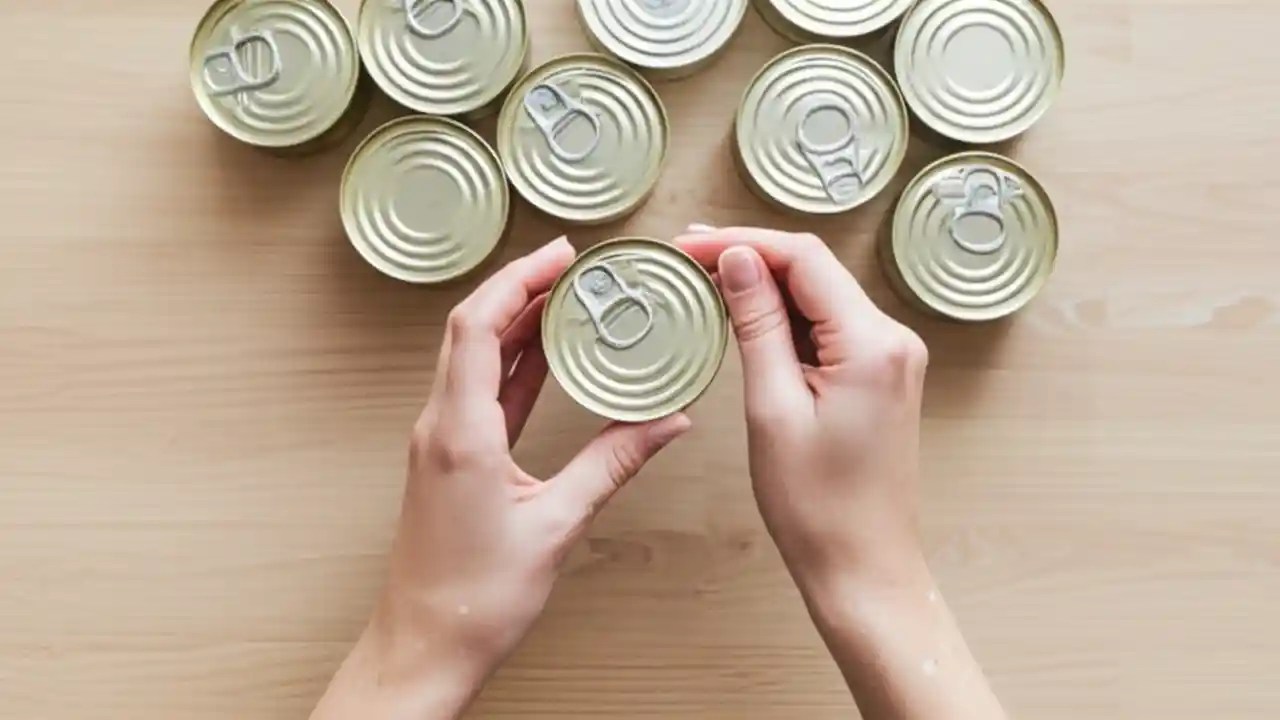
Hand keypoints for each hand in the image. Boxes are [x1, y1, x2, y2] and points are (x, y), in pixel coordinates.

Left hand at [312, 238, 691, 719]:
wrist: (425, 645)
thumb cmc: (476, 596)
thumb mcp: (558, 524)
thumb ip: (613, 463)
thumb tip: (665, 424)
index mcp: (460, 432)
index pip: (478, 326)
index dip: (518, 278)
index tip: (560, 254)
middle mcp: (441, 426)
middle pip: (471, 329)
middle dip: (520, 286)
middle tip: (571, 265)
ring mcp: (441, 441)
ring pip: (473, 357)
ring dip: (516, 321)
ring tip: (565, 298)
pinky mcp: (451, 459)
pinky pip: (480, 391)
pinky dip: (513, 364)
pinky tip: (545, 356)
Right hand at [677, 227, 929, 593]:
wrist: (863, 567)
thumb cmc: (817, 505)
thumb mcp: (773, 407)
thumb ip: (757, 326)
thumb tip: (738, 261)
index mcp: (872, 343)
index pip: (804, 258)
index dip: (742, 242)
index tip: (688, 246)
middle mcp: (892, 340)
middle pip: (814, 270)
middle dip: (751, 257)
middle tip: (686, 258)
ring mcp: (890, 358)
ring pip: (820, 297)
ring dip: (766, 287)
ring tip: (704, 283)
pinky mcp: (879, 377)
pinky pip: (829, 329)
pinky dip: (786, 319)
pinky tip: (745, 319)